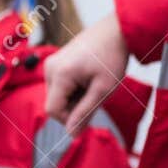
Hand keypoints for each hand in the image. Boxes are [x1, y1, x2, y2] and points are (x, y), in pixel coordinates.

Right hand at [44, 13, 127, 135]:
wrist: (116, 32)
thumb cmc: (113, 58)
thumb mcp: (103, 90)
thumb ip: (85, 113)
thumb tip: (72, 135)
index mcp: (60, 74)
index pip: (52, 111)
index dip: (70, 118)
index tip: (91, 110)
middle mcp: (50, 68)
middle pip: (54, 104)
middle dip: (74, 107)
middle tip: (96, 93)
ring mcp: (51, 63)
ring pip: (57, 96)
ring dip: (75, 98)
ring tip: (93, 84)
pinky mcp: (56, 62)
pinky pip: (59, 86)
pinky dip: (73, 89)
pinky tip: (88, 78)